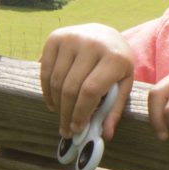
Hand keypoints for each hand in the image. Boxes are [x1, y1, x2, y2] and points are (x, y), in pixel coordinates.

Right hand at [39, 24, 133, 142]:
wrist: (105, 34)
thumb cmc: (116, 64)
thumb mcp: (123, 84)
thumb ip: (114, 109)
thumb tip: (105, 135)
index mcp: (114, 57)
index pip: (90, 91)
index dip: (81, 113)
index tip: (77, 129)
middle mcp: (92, 44)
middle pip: (71, 88)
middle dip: (66, 113)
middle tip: (65, 129)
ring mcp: (72, 38)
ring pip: (56, 80)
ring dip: (56, 103)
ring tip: (60, 115)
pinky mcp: (55, 37)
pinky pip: (45, 70)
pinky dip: (46, 90)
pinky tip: (53, 101)